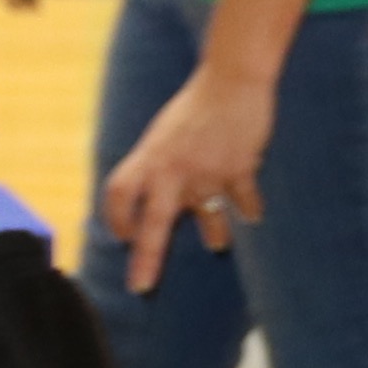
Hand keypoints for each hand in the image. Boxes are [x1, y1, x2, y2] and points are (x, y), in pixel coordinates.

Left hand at [99, 62, 275, 293]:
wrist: (232, 80)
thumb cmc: (195, 108)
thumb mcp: (163, 135)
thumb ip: (157, 169)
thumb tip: (153, 204)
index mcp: (150, 157)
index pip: (118, 194)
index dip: (116, 219)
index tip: (123, 237)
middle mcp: (173, 168)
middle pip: (153, 223)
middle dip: (146, 260)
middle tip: (141, 288)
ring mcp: (206, 172)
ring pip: (209, 219)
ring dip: (214, 234)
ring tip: (217, 245)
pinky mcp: (239, 170)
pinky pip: (243, 202)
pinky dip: (249, 211)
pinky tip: (252, 216)